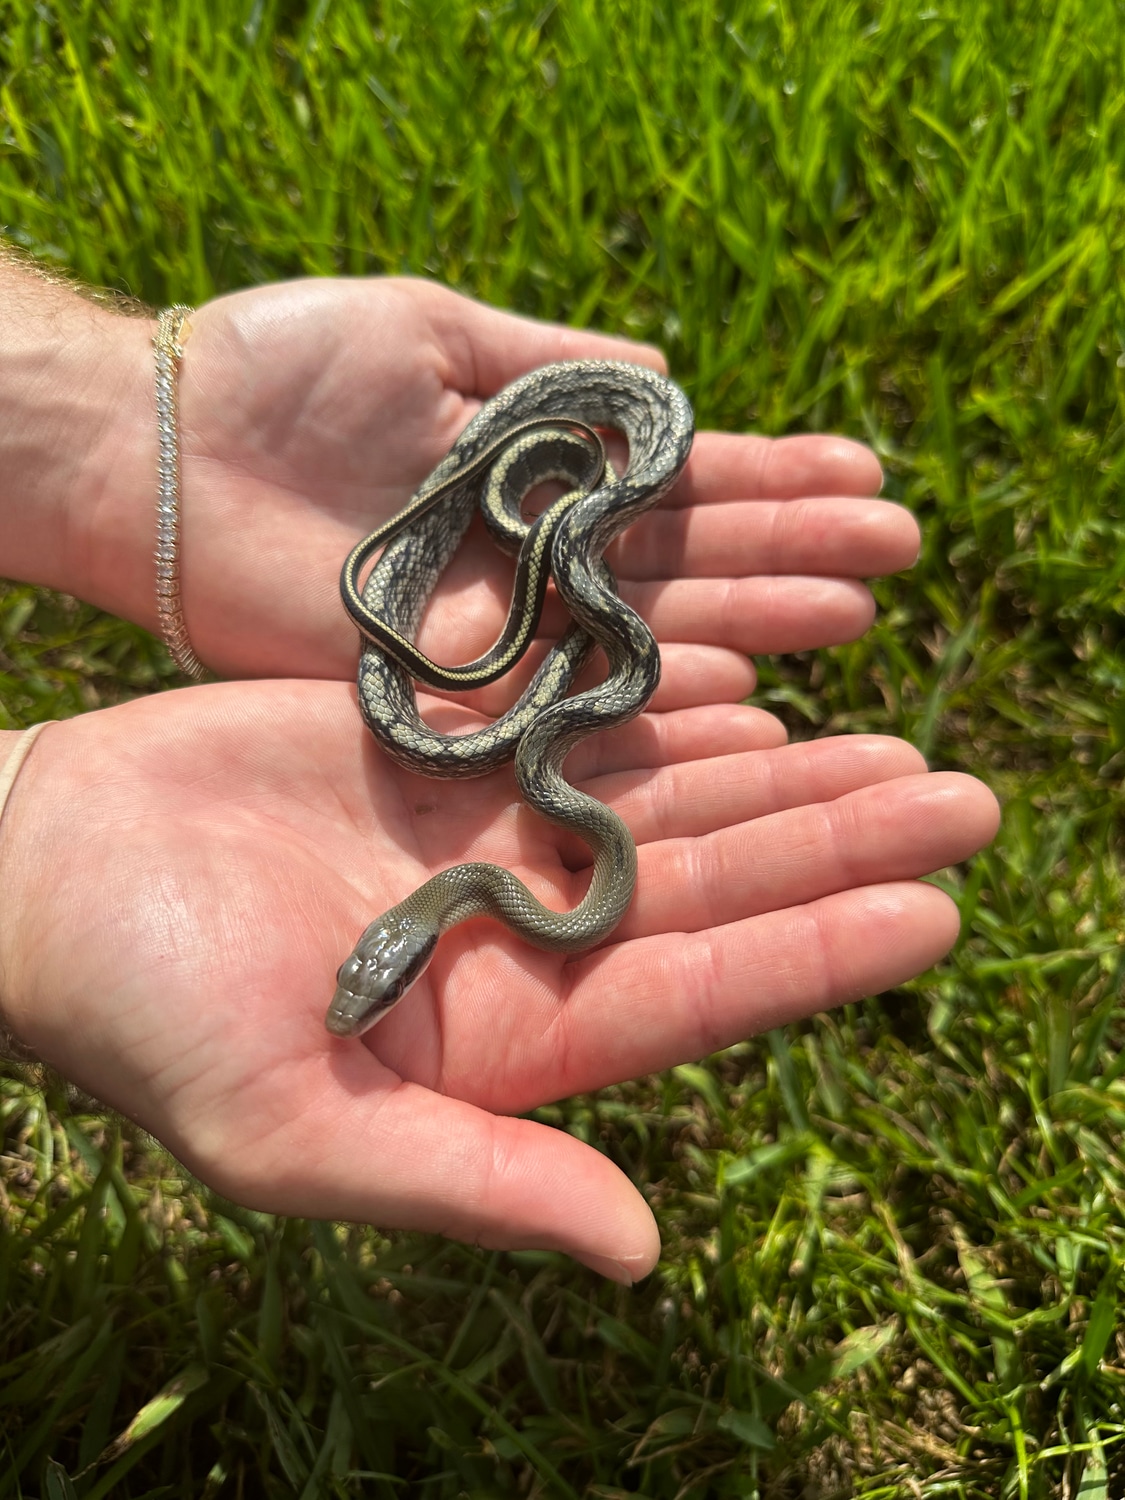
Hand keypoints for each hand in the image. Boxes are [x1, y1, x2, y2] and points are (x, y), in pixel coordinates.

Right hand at [0, 682, 997, 1278]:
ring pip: (669, 801)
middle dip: (838, 842)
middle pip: (715, 883)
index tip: (939, 910)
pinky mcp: (439, 755)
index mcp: (507, 1033)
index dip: (822, 947)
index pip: (702, 989)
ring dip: (781, 774)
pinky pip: (583, 728)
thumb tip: (641, 1251)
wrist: (45, 874)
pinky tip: (752, 700)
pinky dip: (669, 713)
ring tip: (891, 749)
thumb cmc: (144, 1016)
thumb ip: (476, 1183)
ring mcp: (484, 837)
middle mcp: (518, 934)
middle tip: (963, 799)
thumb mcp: (298, 1133)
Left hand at [21, 275, 911, 691]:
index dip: (772, 479)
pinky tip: (745, 695)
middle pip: (687, 563)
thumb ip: (554, 367)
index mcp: (539, 470)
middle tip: (896, 557)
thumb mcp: (438, 330)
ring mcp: (504, 630)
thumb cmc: (288, 369)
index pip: (680, 482)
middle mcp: (539, 559)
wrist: (163, 452)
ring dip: (755, 626)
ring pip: (649, 635)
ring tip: (854, 618)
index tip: (867, 474)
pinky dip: (655, 700)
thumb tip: (673, 383)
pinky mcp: (453, 691)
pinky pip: (573, 701)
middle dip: (792, 554)